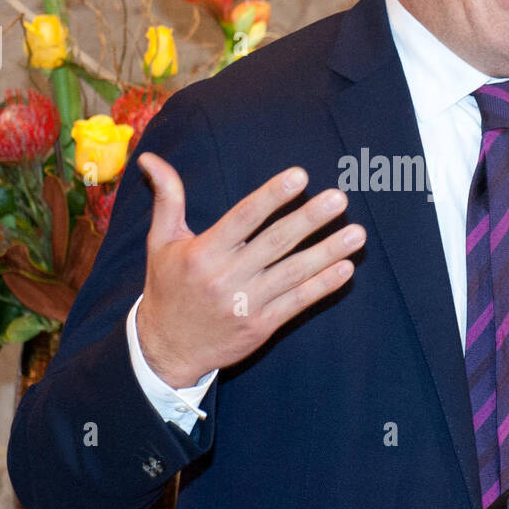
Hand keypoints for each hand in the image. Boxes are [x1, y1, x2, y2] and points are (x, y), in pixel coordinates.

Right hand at [135, 154, 364, 387]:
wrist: (166, 349)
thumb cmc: (167, 288)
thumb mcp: (160, 242)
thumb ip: (167, 199)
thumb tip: (151, 158)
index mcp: (203, 252)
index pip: (243, 218)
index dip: (272, 196)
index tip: (300, 176)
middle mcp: (225, 277)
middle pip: (275, 242)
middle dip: (310, 219)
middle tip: (339, 198)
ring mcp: (245, 304)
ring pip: (293, 273)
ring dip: (328, 252)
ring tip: (357, 233)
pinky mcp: (260, 327)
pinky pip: (297, 303)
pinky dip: (322, 286)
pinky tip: (345, 269)